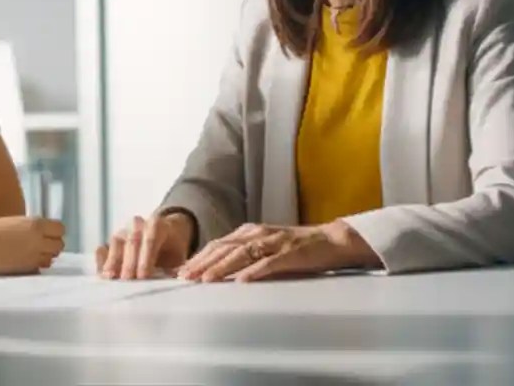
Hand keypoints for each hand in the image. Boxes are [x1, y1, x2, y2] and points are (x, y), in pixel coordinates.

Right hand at [0, 216, 65, 273]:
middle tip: (42, 242)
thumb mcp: (16, 221)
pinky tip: (28, 259)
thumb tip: (44, 232)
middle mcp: (38, 240)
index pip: (60, 228)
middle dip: (53, 243)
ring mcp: (33, 255)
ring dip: (47, 254)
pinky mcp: (27, 268)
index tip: (48, 231)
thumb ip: (33, 226)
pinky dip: (39, 263)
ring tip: (34, 251)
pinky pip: (42, 265)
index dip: (54, 230)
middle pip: (59, 244)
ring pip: (53, 256)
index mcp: (35, 224)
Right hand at [95, 212, 193, 279]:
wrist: (164, 239)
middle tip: (128, 283)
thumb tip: (177, 281)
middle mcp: (137, 225)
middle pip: (131, 242)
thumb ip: (176, 269)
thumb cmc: (171, 252)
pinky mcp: (109, 243)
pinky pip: (102, 250)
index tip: (143, 277)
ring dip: (113, 263)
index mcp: (157, 225)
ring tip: (112, 280)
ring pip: (115, 244)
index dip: (146, 259)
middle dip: (129, 264)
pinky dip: (101, 262)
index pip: (150, 239)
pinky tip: (104, 277)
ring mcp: (121, 232)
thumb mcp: (179, 258)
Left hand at [177, 220, 380, 282]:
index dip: (198, 257)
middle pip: (224, 248)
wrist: (331, 241)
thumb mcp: (265, 247)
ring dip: (221, 267)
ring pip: (241, 254)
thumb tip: (219, 271)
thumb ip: (244, 255)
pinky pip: (269, 263)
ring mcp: (273, 242)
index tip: (181, 271)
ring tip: (205, 280)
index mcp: (250, 232)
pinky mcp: (290, 253)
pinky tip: (242, 281)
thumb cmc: (297, 248)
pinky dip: (254, 272)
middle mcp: (258, 233)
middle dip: (202, 263)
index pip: (217, 244)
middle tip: (185, 277)